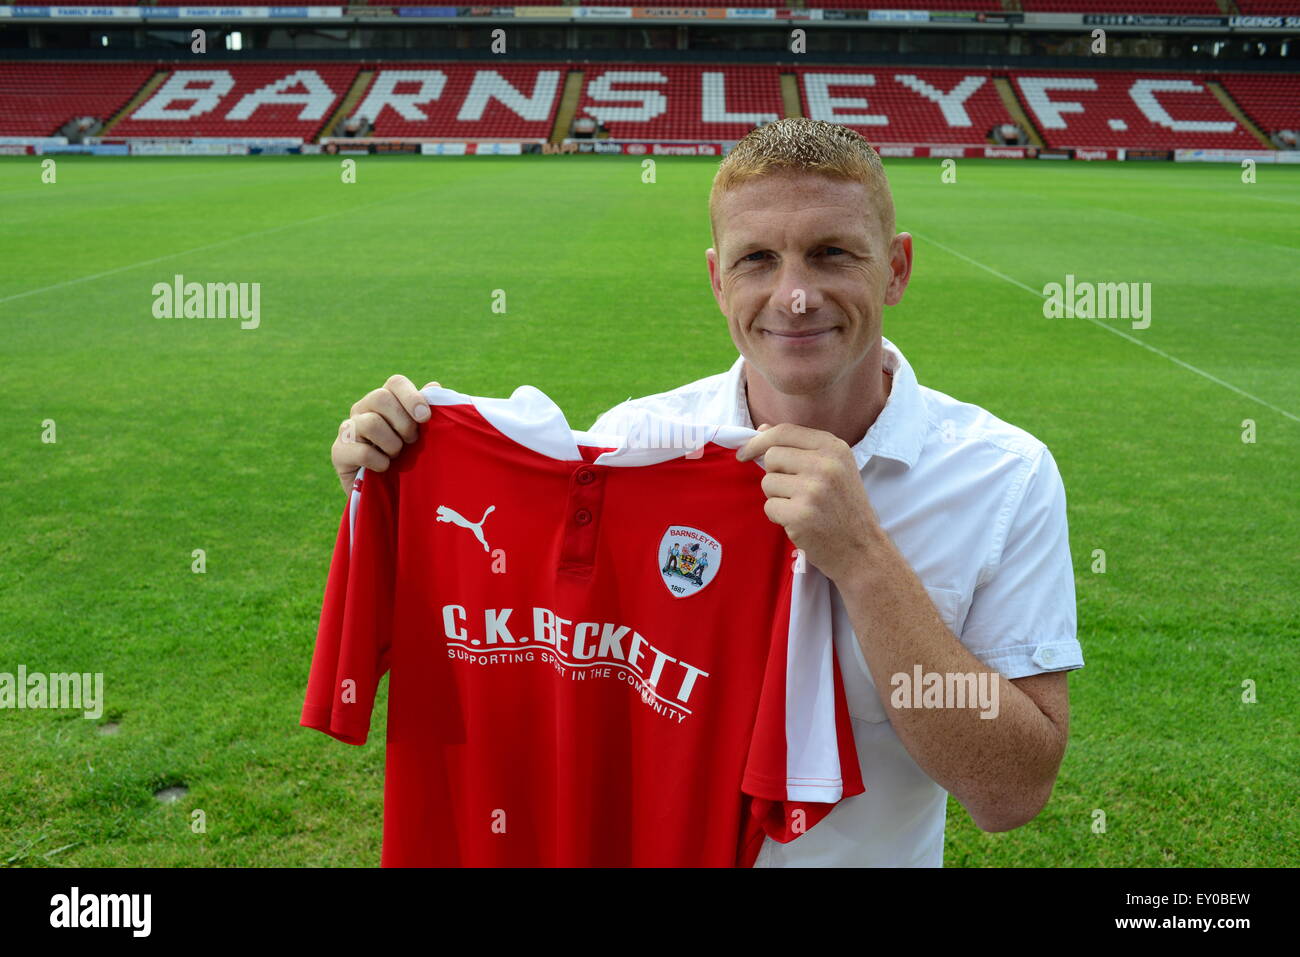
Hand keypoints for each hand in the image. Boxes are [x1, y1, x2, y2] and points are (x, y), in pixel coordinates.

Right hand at [332, 375, 439, 493]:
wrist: (386, 494)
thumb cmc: (406, 459)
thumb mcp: (420, 435)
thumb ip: (425, 412)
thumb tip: (434, 385)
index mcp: (385, 400)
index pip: (395, 382)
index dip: (412, 396)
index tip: (425, 418)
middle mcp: (363, 409)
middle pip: (380, 397)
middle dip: (403, 422)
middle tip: (411, 441)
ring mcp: (348, 429)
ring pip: (371, 423)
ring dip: (392, 444)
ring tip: (396, 455)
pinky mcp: (339, 451)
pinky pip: (362, 451)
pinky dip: (380, 462)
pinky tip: (384, 467)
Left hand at [735, 422, 881, 584]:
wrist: (862, 549)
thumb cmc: (844, 508)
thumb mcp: (835, 468)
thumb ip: (800, 447)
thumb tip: (762, 430)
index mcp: (834, 448)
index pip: (784, 431)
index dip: (759, 441)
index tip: (745, 452)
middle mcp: (825, 465)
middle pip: (772, 456)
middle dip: (775, 474)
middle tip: (795, 491)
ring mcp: (812, 490)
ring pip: (767, 482)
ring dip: (777, 497)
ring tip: (801, 507)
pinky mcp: (800, 515)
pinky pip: (769, 507)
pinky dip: (778, 517)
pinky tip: (799, 522)